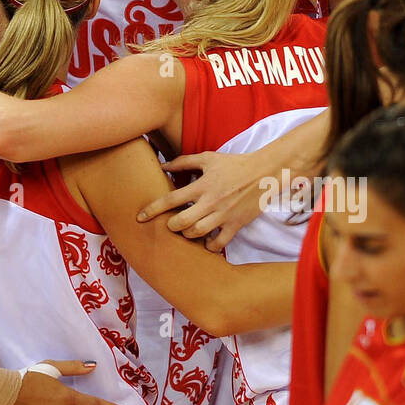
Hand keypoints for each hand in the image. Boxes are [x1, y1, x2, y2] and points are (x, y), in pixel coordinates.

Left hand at [141, 151, 270, 250]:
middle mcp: (211, 202)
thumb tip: (162, 166)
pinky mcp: (236, 224)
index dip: (152, 209)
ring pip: (197, 233)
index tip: (140, 217)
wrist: (264, 172)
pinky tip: (205, 242)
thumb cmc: (233, 164)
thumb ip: (183, 161)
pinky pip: (219, 243)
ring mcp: (224, 215)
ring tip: (186, 231)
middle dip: (170, 226)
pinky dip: (209, 246)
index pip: (171, 199)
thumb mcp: (208, 158)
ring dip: (186, 235)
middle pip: (182, 222)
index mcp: (202, 185)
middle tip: (170, 224)